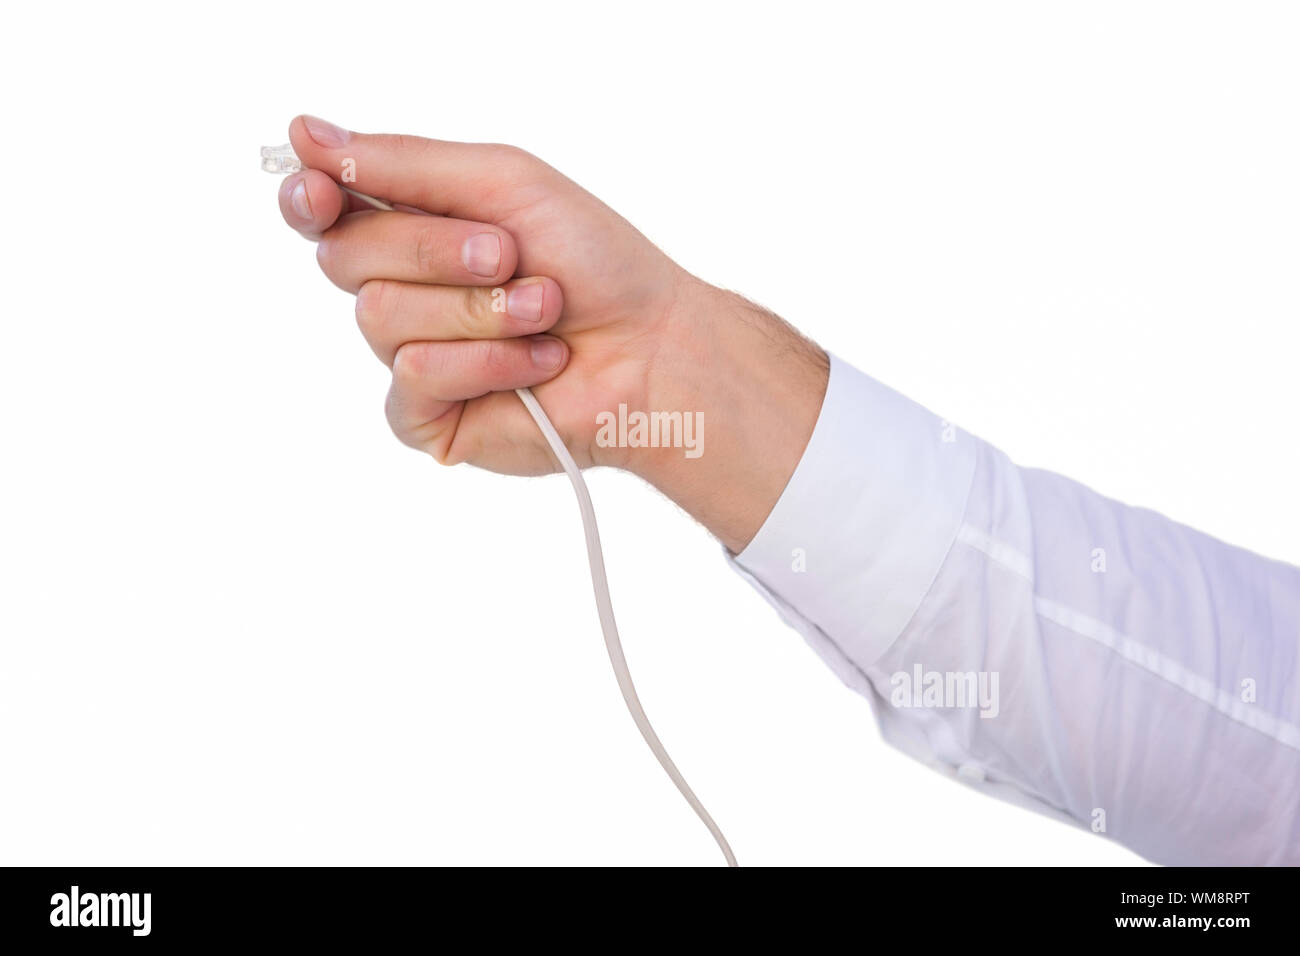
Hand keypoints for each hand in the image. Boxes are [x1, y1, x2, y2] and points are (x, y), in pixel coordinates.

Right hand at [277, 116, 827, 550]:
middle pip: (346, 256)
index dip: (310, 198)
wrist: (653, 350)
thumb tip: (305, 135)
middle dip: (435, 249)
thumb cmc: (596, 264)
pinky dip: (486, 362)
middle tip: (509, 255)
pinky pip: (413, 377)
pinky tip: (537, 365)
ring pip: (379, 316)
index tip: (320, 191)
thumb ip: (404, 163)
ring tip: (543, 312)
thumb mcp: (505, 183)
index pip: (325, 210)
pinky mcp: (428, 417)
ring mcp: (412, 356)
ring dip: (478, 308)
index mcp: (415, 225)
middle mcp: (403, 290)